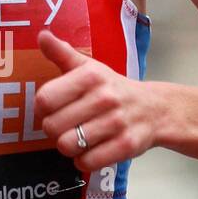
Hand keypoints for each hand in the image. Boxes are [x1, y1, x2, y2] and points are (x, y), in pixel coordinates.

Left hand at [34, 29, 157, 171]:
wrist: (156, 109)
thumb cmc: (113, 89)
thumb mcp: (89, 67)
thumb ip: (62, 53)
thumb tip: (42, 35)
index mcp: (90, 76)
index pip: (44, 99)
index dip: (42, 109)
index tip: (52, 109)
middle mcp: (104, 98)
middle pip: (52, 126)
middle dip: (54, 130)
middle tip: (66, 126)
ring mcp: (116, 123)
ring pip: (67, 146)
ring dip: (69, 146)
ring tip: (79, 137)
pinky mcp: (126, 145)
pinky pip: (87, 162)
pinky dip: (84, 160)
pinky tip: (91, 150)